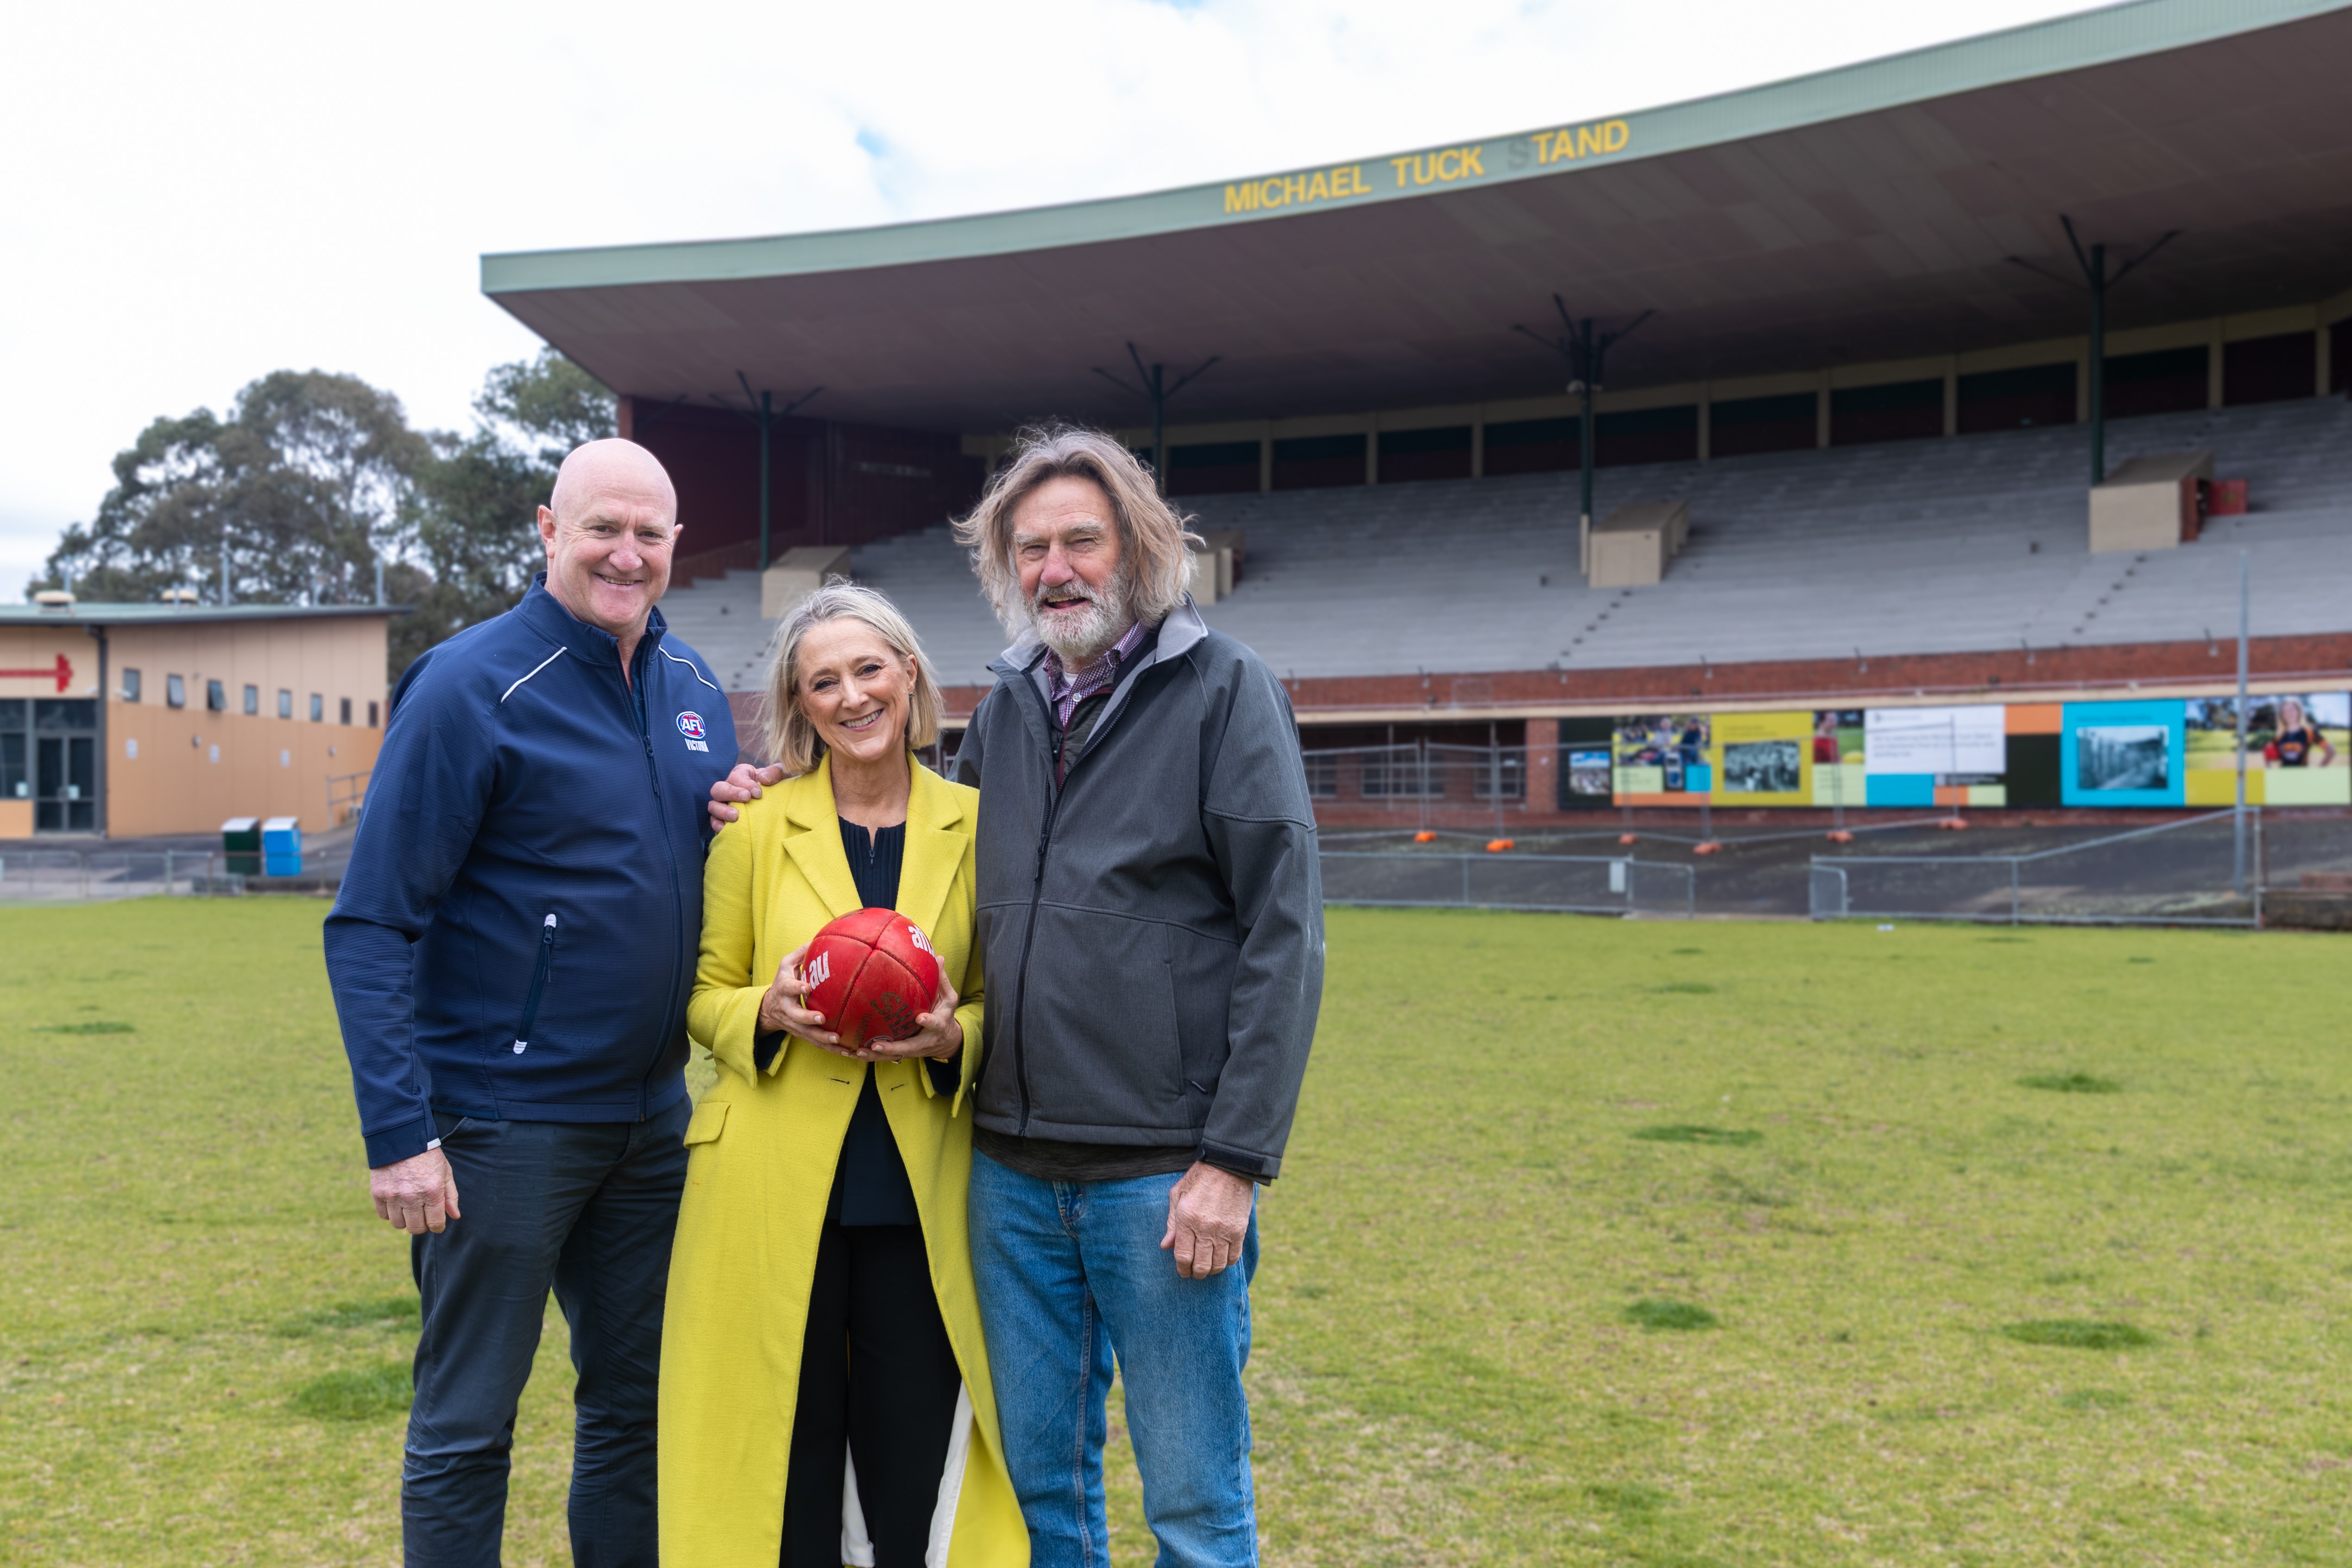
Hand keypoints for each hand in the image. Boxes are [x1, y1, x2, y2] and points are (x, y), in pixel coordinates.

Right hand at [371, 1147, 460, 1234]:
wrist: (401, 1138)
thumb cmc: (427, 1156)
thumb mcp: (445, 1172)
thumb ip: (450, 1196)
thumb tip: (455, 1216)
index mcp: (432, 1190)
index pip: (435, 1223)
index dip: (438, 1226)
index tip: (437, 1223)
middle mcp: (412, 1195)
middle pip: (416, 1228)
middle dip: (422, 1225)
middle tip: (423, 1215)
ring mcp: (393, 1195)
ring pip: (399, 1225)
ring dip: (405, 1220)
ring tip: (409, 1208)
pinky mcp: (378, 1193)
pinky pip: (383, 1215)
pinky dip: (390, 1213)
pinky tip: (397, 1202)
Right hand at [709, 762, 784, 828]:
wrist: (775, 805)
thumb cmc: (775, 787)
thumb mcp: (779, 776)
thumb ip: (775, 772)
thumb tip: (765, 779)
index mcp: (740, 774)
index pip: (736, 776)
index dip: (745, 783)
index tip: (758, 793)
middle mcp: (728, 788)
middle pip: (718, 788)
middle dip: (731, 793)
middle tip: (746, 799)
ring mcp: (722, 804)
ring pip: (713, 805)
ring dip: (722, 810)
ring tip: (735, 816)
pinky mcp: (722, 819)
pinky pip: (714, 822)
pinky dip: (718, 825)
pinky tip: (725, 829)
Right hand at [757, 944, 841, 1052]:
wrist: (768, 1009)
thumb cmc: (782, 982)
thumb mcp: (785, 965)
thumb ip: (800, 953)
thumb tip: (817, 937)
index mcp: (784, 990)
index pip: (789, 988)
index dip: (797, 987)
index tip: (806, 986)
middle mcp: (788, 1010)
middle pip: (796, 1017)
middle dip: (808, 1019)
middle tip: (822, 1019)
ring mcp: (795, 1025)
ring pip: (808, 1035)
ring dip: (823, 1040)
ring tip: (840, 1042)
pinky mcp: (803, 1035)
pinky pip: (818, 1045)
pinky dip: (832, 1050)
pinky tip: (849, 1053)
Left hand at [858, 973, 963, 1063]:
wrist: (947, 1041)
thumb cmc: (946, 1015)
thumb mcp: (949, 999)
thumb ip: (942, 981)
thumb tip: (939, 957)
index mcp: (938, 1027)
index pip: (934, 1024)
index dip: (928, 1022)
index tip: (920, 1018)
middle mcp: (924, 1041)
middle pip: (908, 1048)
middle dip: (892, 1048)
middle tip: (876, 1045)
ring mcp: (913, 1050)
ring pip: (893, 1056)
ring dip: (875, 1056)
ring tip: (858, 1051)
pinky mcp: (903, 1053)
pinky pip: (885, 1057)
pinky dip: (870, 1056)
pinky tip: (852, 1052)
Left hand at [1160, 1161, 1252, 1279]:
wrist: (1228, 1165)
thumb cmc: (1199, 1178)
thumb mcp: (1178, 1195)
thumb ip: (1171, 1223)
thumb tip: (1166, 1246)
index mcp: (1187, 1219)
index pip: (1183, 1256)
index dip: (1182, 1269)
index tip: (1182, 1271)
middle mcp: (1206, 1228)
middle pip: (1201, 1265)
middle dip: (1196, 1273)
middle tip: (1194, 1273)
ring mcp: (1224, 1230)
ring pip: (1218, 1264)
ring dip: (1211, 1271)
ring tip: (1207, 1268)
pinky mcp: (1239, 1230)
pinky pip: (1234, 1256)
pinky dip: (1226, 1262)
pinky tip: (1221, 1259)